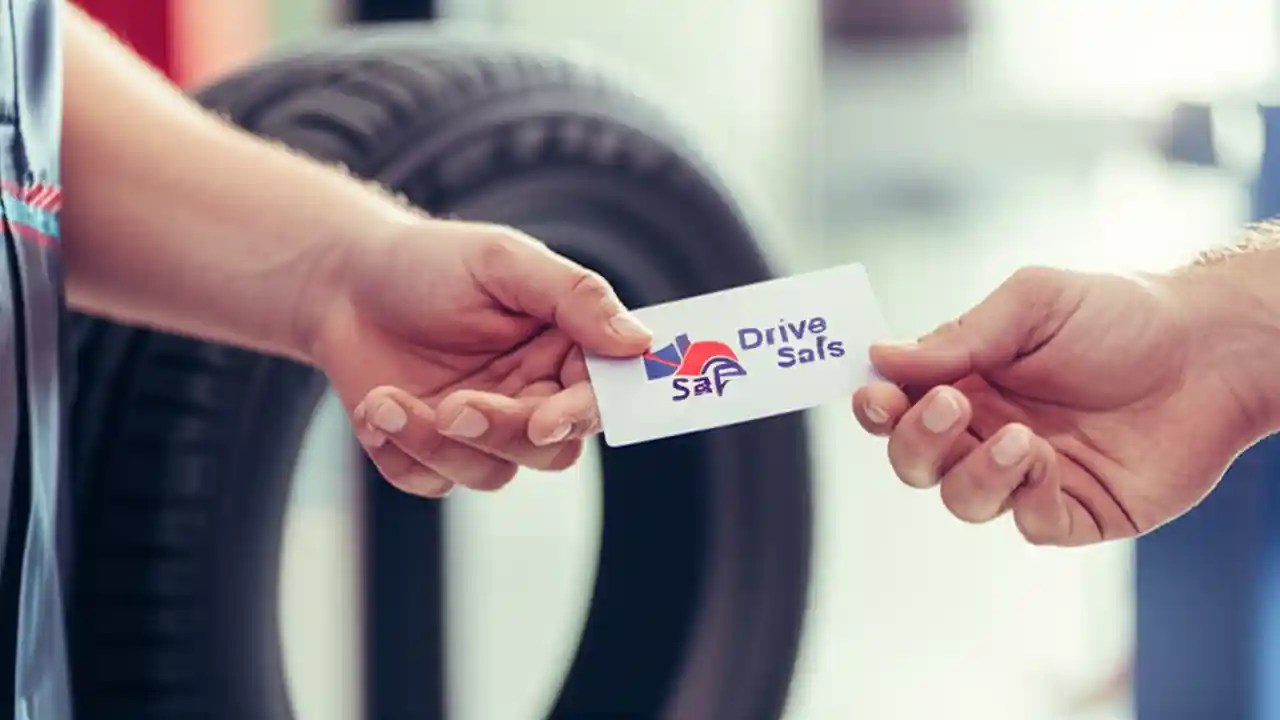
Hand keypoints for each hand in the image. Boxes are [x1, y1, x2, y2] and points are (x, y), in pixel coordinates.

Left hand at [306, 218, 649, 497]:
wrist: (341, 282)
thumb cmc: (429, 262)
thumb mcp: (503, 261)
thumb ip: (576, 296)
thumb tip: (641, 342)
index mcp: (564, 349)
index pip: (597, 398)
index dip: (578, 417)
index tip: (545, 422)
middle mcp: (532, 395)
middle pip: (551, 450)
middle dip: (501, 434)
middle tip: (453, 407)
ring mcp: (483, 430)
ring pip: (491, 473)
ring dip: (436, 443)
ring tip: (383, 398)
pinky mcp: (433, 452)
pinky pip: (432, 482)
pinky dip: (400, 451)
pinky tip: (373, 406)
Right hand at [852, 265, 1274, 545]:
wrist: (1212, 351)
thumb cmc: (1121, 316)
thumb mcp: (1033, 304)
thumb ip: (959, 336)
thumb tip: (879, 357)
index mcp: (966, 381)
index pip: (897, 407)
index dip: (876, 409)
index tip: (875, 396)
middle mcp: (987, 431)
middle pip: (916, 462)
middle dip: (916, 442)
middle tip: (949, 405)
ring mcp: (1029, 475)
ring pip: (963, 500)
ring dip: (975, 472)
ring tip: (1019, 437)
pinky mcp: (1076, 512)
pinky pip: (1029, 524)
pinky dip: (1027, 498)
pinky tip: (1047, 461)